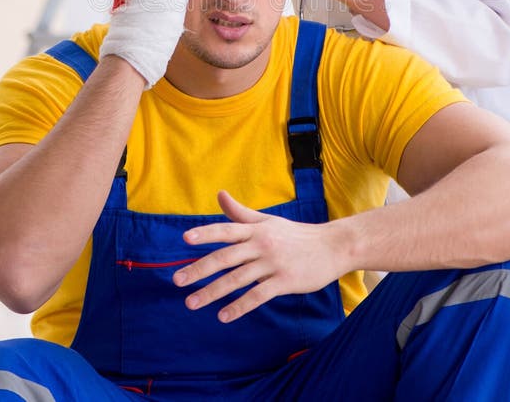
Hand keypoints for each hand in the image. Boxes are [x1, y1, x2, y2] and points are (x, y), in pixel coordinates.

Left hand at [172, 191, 344, 322]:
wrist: (332, 247)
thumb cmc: (296, 234)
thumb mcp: (267, 221)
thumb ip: (240, 212)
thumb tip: (219, 194)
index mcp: (256, 229)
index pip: (226, 230)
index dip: (206, 233)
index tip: (185, 240)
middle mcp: (262, 244)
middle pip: (225, 257)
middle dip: (199, 269)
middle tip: (177, 280)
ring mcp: (273, 264)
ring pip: (237, 279)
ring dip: (212, 293)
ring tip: (192, 303)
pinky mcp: (285, 282)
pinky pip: (257, 296)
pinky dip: (239, 307)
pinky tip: (223, 316)